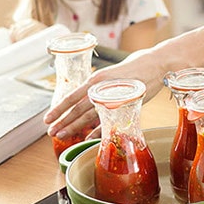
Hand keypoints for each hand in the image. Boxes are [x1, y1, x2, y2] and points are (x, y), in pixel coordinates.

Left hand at [43, 48, 167, 140]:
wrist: (156, 64)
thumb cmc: (132, 69)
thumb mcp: (110, 77)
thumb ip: (98, 89)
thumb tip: (84, 101)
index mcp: (96, 79)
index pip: (72, 96)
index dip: (59, 109)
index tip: (47, 119)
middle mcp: (102, 88)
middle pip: (77, 108)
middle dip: (63, 121)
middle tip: (51, 132)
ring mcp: (113, 97)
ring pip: (89, 116)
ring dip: (74, 127)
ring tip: (61, 135)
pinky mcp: (126, 105)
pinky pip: (108, 121)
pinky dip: (97, 131)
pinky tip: (88, 138)